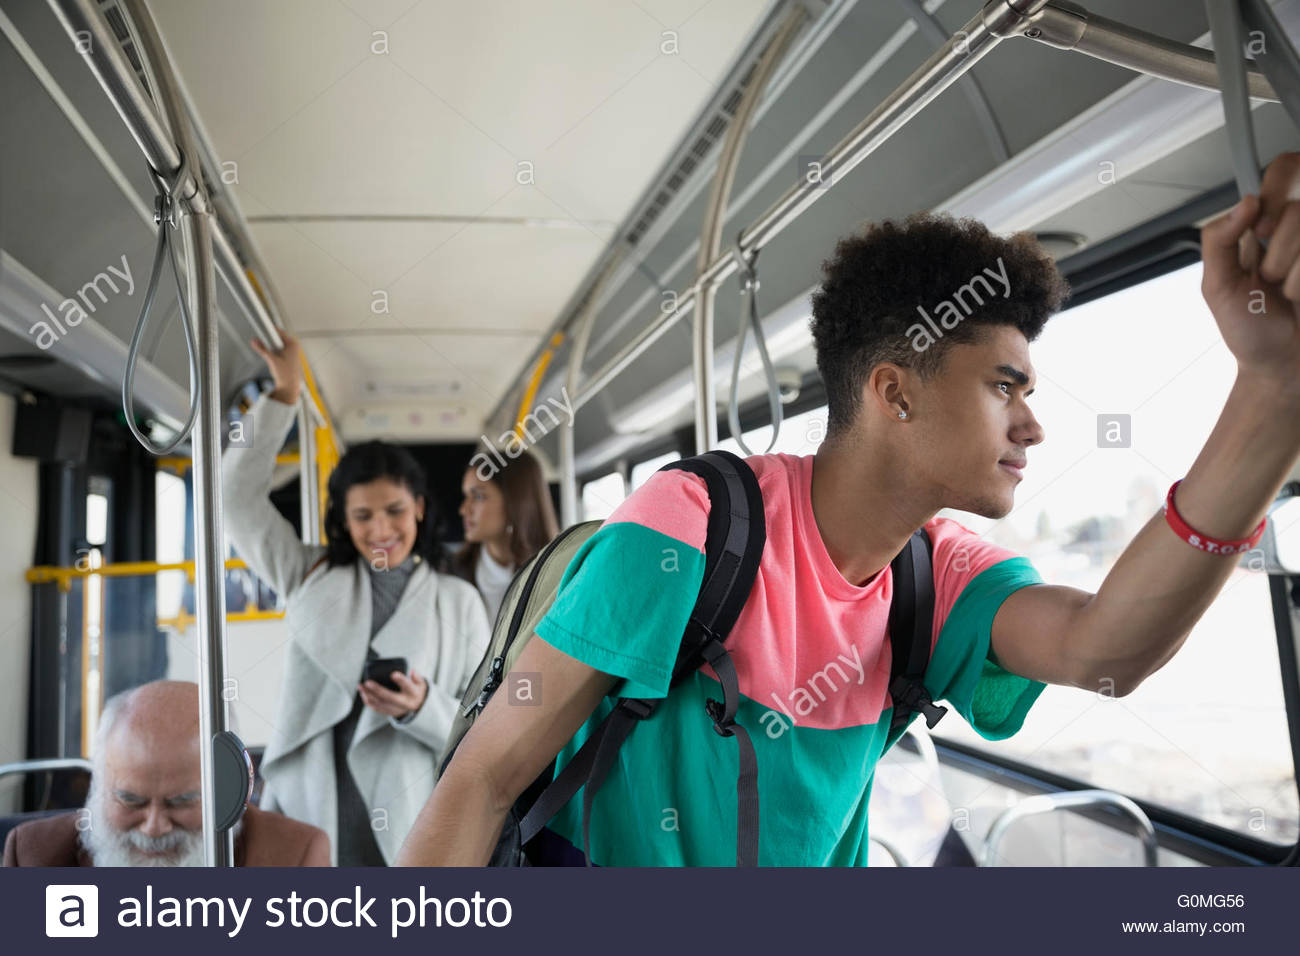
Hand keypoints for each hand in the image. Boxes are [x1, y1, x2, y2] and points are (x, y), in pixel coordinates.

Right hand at [249, 332, 301, 404]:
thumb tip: (254, 341)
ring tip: (261, 345)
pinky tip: (267, 352)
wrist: (290, 387)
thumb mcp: (272, 360)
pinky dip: (271, 349)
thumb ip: (262, 349)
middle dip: (267, 337)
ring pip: (276, 342)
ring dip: (269, 344)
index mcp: (292, 344)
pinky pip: (277, 347)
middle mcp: (293, 346)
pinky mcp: (288, 356)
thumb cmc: (285, 375)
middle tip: (258, 336)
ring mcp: (291, 351)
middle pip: (277, 336)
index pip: (278, 331)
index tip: (260, 323)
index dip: (268, 328)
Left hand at [359, 670, 427, 719]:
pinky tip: (363, 694)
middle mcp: (404, 703)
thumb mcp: (421, 684)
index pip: (407, 687)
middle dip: (377, 690)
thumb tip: (412, 671)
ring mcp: (396, 709)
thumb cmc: (416, 692)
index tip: (393, 674)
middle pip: (389, 697)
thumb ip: (417, 677)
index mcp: (413, 694)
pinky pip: (377, 708)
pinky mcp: (389, 712)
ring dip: (369, 695)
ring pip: (380, 704)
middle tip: (368, 683)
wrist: (417, 708)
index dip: (401, 681)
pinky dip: (368, 702)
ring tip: (361, 687)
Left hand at [1200, 152, 1299, 393]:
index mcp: (1266, 226)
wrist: (1281, 365)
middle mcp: (1297, 230)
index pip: (1285, 170)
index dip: (1275, 189)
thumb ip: (1218, 240)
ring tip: (1287, 293)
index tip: (1258, 228)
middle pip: (1295, 210)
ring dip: (1291, 273)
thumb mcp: (1216, 285)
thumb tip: (1246, 202)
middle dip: (1275, 254)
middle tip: (1269, 279)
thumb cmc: (1249, 329)